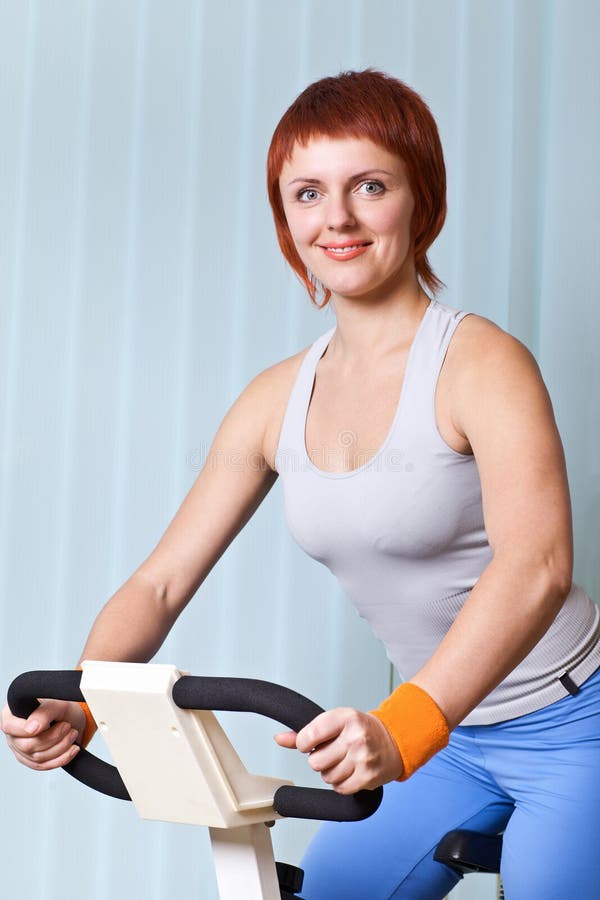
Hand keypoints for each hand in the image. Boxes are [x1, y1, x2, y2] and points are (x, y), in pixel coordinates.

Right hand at [1, 699, 84, 770]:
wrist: (69, 718)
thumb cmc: (58, 708)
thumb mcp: (55, 703)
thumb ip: (43, 713)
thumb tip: (31, 727)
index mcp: (11, 715)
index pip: (9, 726)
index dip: (27, 729)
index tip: (47, 725)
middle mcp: (13, 734)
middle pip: (27, 745)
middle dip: (53, 737)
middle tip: (67, 726)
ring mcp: (20, 750)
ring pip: (37, 758)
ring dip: (61, 747)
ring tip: (72, 733)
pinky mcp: (31, 761)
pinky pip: (44, 766)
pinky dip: (62, 758)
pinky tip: (72, 749)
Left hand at [274, 707, 402, 792]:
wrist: (393, 741)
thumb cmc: (361, 729)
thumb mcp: (334, 722)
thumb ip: (305, 731)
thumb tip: (279, 738)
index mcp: (345, 717)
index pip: (309, 735)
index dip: (303, 743)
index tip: (310, 743)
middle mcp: (355, 737)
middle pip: (315, 762)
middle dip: (319, 760)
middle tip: (332, 752)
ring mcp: (362, 758)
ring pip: (326, 777)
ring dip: (330, 772)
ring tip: (343, 761)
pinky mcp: (368, 777)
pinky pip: (339, 789)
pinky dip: (340, 784)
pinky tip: (349, 771)